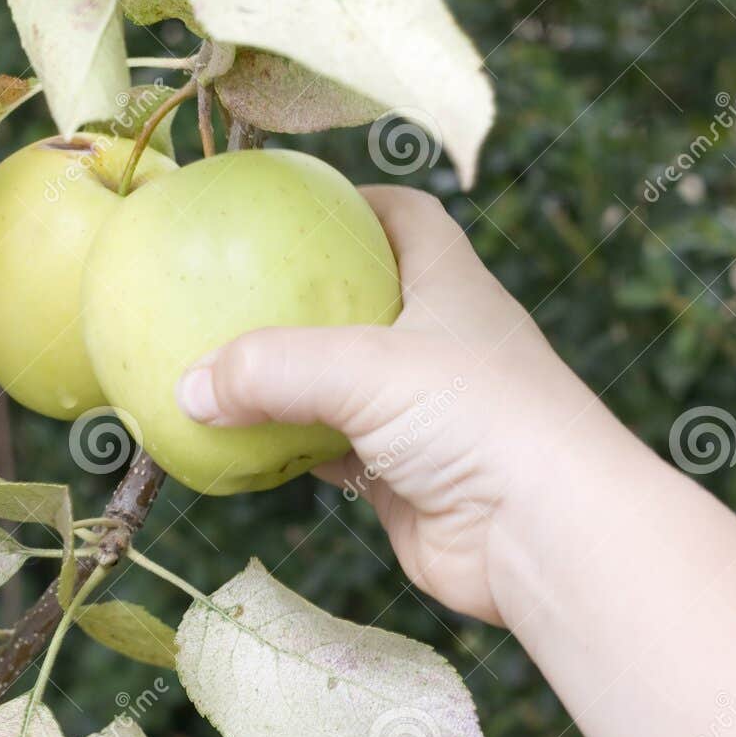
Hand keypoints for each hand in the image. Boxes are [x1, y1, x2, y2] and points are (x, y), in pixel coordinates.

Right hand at [176, 185, 598, 625]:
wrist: (547, 537)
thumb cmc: (481, 419)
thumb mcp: (368, 369)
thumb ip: (271, 370)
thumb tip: (188, 387)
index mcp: (451, 286)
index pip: (408, 218)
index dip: (357, 200)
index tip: (294, 199)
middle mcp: (441, 344)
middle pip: (364, 300)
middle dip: (303, 296)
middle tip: (233, 289)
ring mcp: (424, 414)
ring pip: (341, 385)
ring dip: (288, 381)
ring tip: (219, 366)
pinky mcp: (404, 478)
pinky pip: (330, 452)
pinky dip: (287, 448)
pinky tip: (238, 445)